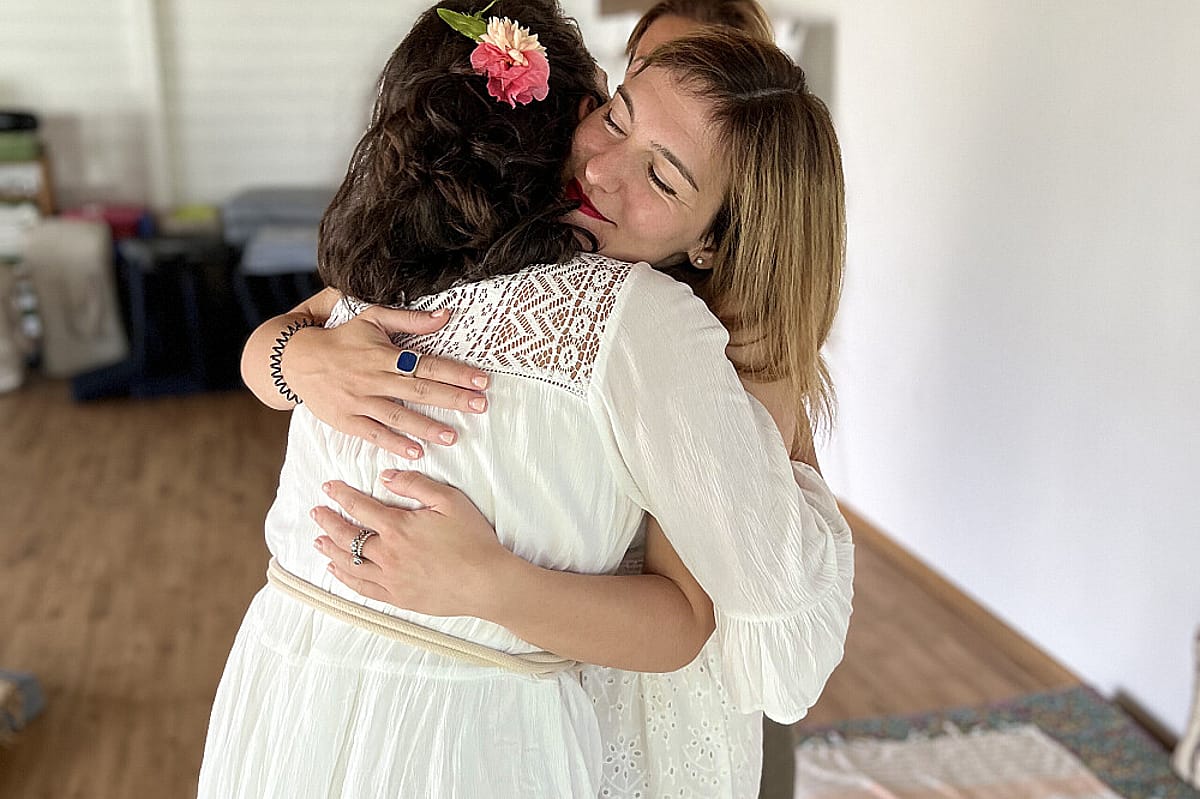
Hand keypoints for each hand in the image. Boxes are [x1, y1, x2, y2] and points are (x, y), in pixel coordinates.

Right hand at [284, 307, 490, 458]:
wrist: (296, 360)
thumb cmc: (342, 338)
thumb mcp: (373, 319)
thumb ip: (410, 320)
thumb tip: (446, 315)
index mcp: (384, 354)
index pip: (427, 364)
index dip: (455, 372)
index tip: (481, 380)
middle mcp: (373, 378)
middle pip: (418, 390)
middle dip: (452, 399)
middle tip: (480, 406)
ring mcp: (359, 401)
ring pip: (398, 416)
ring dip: (427, 427)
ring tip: (453, 436)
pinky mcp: (346, 420)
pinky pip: (373, 434)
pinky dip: (395, 444)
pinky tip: (416, 451)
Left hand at [311, 471, 513, 616]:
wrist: (486, 582)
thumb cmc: (473, 540)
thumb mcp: (450, 500)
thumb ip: (416, 485)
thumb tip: (387, 477)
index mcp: (399, 527)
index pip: (360, 507)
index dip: (341, 494)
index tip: (328, 487)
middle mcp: (388, 554)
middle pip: (348, 536)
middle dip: (328, 521)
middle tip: (316, 512)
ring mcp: (391, 579)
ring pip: (350, 563)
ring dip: (331, 549)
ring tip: (318, 540)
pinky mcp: (398, 598)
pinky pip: (362, 588)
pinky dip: (345, 578)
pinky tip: (337, 570)